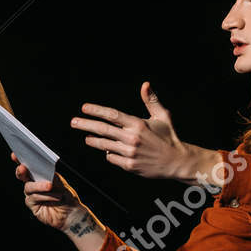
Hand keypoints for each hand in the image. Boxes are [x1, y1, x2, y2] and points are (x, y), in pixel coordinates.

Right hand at [14, 152, 81, 230]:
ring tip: (50, 186)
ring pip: (28, 187)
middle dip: (21, 171)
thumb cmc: (66, 195)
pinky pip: (33, 198)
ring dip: (40, 186)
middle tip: (23, 168)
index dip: (19, 159)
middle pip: (22, 175)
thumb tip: (40, 169)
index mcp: (39, 175)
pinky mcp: (32, 205)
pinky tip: (55, 197)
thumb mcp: (59, 182)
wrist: (71, 212)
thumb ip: (48, 175)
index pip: (27, 165)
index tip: (14, 154)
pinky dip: (45, 196)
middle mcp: (33, 184)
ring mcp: (31, 195)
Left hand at [71, 81, 194, 179]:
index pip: (112, 115)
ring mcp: (129, 153)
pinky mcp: (129, 165)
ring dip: (93, 140)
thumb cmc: (169, 137)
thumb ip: (151, 100)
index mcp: (138, 124)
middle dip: (85, 125)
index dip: (96, 111)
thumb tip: (145, 84)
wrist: (176, 161)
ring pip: (104, 145)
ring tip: (87, 137)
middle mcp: (132, 138)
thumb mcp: (162, 116)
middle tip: (74, 122)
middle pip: (102, 130)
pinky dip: (109, 153)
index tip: (84, 108)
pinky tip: (109, 150)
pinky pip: (112, 158)